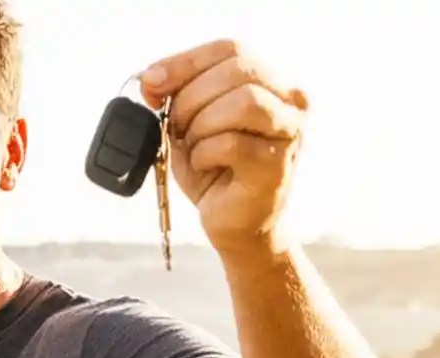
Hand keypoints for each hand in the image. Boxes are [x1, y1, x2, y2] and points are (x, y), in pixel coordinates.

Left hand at [139, 39, 307, 261]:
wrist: (234, 225)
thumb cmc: (214, 171)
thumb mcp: (187, 125)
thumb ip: (173, 96)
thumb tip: (149, 78)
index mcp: (270, 82)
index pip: (228, 50)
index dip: (184, 62)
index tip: (151, 83)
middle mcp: (290, 101)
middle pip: (236, 70)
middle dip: (190, 98)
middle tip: (176, 127)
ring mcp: (290, 132)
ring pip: (242, 102)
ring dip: (201, 125)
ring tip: (194, 147)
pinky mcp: (278, 165)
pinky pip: (232, 143)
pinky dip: (204, 154)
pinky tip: (204, 166)